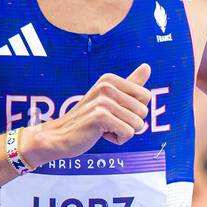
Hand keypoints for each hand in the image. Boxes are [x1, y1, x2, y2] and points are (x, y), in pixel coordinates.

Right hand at [28, 63, 151, 163]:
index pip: (146, 96)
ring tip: (103, 128)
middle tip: (107, 122)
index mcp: (109, 79)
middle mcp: (106, 86)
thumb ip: (130, 84)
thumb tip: (147, 66)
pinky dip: (118, 140)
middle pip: (144, 111)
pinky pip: (128, 133)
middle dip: (130, 123)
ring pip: (138, 124)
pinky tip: (100, 134)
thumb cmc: (86, 119)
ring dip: (123, 132)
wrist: (59, 135)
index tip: (113, 111)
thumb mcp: (108, 98)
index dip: (133, 110)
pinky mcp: (100, 116)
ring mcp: (103, 101)